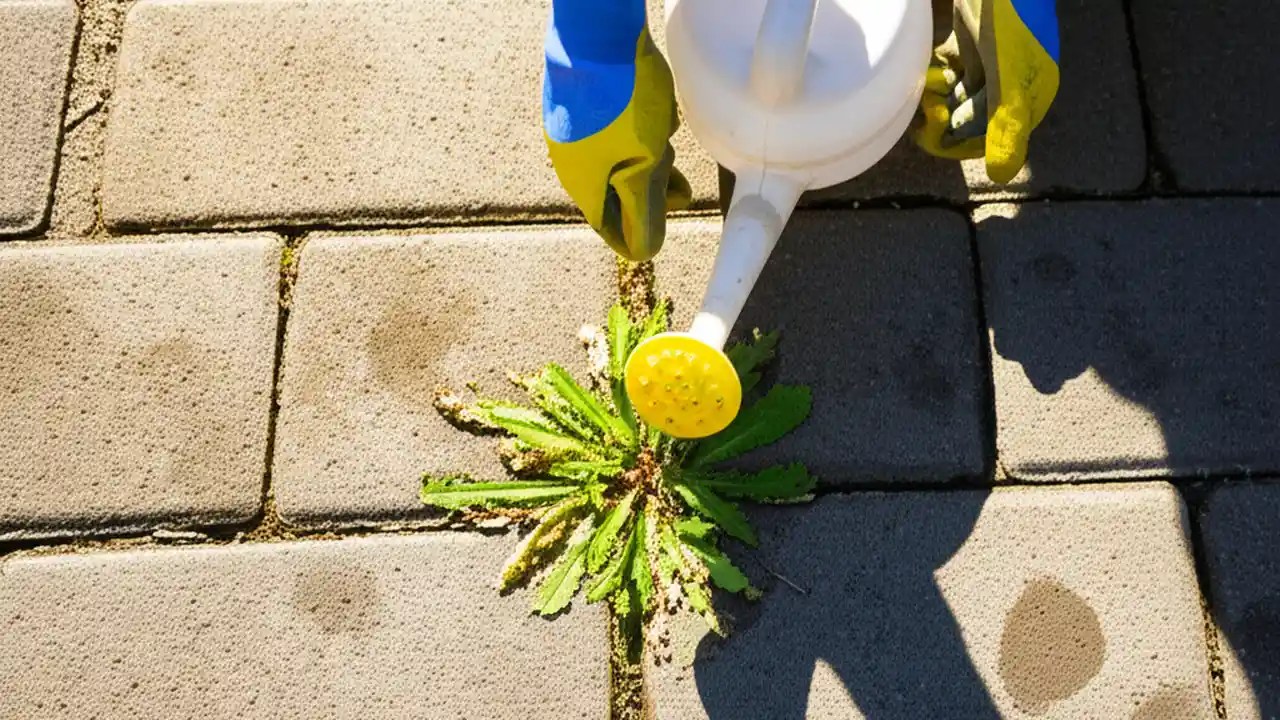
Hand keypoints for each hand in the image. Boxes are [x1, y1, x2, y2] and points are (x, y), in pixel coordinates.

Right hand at [543, 0, 692, 261]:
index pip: (608, 228)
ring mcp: (574, 129)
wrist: (596, 31)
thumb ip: (645, 209)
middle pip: (616, 193)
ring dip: (648, 159)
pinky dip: (639, 131)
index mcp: (583, 184)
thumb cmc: (620, 100)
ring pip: (618, 158)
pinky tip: (657, 115)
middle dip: (650, 194)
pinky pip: (614, 130)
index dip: (634, 238)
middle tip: (680, 190)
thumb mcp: (644, 163)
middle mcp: (571, 160)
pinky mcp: (582, 103)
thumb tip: (645, 250)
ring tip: (669, 144)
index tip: (658, 240)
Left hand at [912, 0, 1060, 182]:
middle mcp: (1010, 80)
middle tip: (922, 114)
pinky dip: (935, 74)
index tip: (931, 135)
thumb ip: (1005, 124)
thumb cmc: (1013, 17)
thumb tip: (1002, 176)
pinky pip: (950, 68)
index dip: (959, 140)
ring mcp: (990, 60)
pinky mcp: (970, 40)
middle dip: (946, 118)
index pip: (990, 134)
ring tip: (923, 93)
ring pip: (957, 94)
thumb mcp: (1010, 75)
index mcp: (1028, 93)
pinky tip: (925, 73)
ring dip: (938, 98)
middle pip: (971, 116)